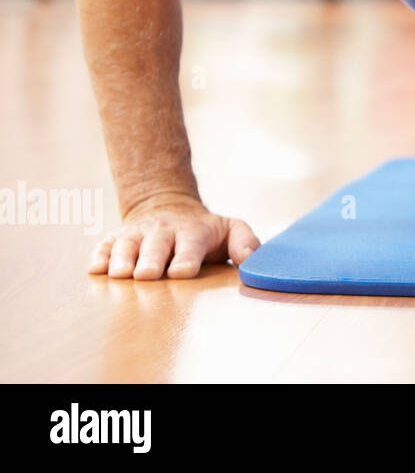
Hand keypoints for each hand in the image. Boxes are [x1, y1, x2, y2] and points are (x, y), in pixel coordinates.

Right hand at [88, 192, 260, 279]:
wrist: (168, 207)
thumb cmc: (204, 230)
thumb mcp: (230, 229)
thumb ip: (245, 243)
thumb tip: (250, 262)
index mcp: (193, 232)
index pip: (191, 245)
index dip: (186, 258)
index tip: (182, 272)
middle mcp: (163, 231)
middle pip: (156, 246)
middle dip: (152, 260)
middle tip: (147, 275)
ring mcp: (137, 234)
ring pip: (127, 245)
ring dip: (123, 258)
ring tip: (121, 274)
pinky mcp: (115, 238)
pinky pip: (104, 245)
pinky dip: (99, 255)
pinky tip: (95, 268)